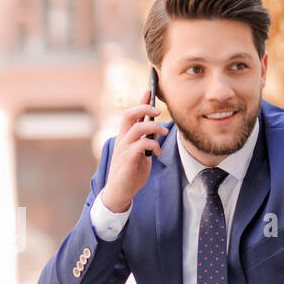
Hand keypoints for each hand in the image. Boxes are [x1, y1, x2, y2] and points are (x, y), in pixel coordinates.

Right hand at [98, 89, 170, 212]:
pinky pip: (142, 144)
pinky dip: (154, 146)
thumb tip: (156, 130)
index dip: (140, 101)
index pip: (131, 114)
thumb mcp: (141, 154)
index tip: (149, 89)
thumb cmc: (130, 173)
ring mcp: (123, 148)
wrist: (119, 193)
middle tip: (159, 111)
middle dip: (145, 108)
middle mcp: (122, 139)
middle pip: (129, 114)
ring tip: (164, 134)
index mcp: (124, 137)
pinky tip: (158, 154)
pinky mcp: (127, 159)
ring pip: (137, 128)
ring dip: (154, 127)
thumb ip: (146, 141)